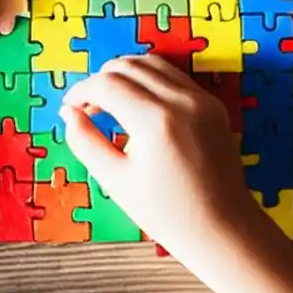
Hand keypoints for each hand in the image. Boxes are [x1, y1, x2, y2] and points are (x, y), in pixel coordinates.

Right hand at [59, 56, 260, 261]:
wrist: (223, 229)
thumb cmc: (168, 214)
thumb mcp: (116, 181)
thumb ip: (85, 141)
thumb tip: (69, 113)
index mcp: (155, 121)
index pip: (107, 84)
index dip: (81, 91)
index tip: (69, 107)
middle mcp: (182, 101)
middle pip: (127, 66)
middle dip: (100, 80)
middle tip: (86, 108)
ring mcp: (202, 100)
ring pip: (151, 63)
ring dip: (124, 75)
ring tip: (109, 103)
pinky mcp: (213, 105)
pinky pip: (173, 77)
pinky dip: (149, 81)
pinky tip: (138, 107)